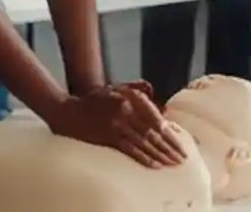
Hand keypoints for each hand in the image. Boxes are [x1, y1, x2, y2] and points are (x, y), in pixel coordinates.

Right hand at [46, 85, 186, 167]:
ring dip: (161, 154)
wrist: (69, 110)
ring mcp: (118, 125)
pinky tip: (154, 164)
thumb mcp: (117, 87)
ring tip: (172, 163)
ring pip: (145, 142)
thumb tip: (155, 96)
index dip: (169, 132)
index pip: (156, 118)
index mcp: (131, 98)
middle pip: (154, 132)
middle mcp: (127, 111)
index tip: (179, 142)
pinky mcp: (109, 137)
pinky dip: (144, 157)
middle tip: (181, 156)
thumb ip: (137, 88)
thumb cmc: (95, 99)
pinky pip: (130, 149)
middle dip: (170, 146)